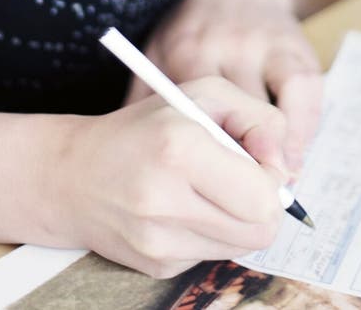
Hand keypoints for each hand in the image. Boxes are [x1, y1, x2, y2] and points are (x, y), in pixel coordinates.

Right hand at [63, 77, 286, 277]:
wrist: (75, 174)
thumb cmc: (149, 125)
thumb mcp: (206, 94)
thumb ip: (260, 119)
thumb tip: (285, 168)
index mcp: (180, 150)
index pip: (263, 197)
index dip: (274, 179)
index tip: (259, 162)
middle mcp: (165, 201)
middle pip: (260, 231)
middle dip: (264, 205)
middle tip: (244, 178)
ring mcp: (158, 241)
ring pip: (241, 248)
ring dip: (238, 219)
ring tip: (210, 188)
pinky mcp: (156, 266)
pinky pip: (212, 255)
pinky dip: (211, 232)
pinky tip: (184, 207)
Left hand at [124, 0, 323, 175]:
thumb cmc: (194, 32)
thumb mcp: (157, 54)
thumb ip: (141, 98)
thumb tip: (123, 157)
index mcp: (184, 52)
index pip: (190, 118)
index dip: (197, 163)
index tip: (199, 195)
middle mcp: (223, 46)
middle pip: (231, 122)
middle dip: (236, 169)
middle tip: (238, 204)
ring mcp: (262, 46)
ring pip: (272, 113)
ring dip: (274, 157)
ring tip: (271, 188)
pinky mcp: (295, 49)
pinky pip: (303, 96)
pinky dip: (302, 132)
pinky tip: (293, 156)